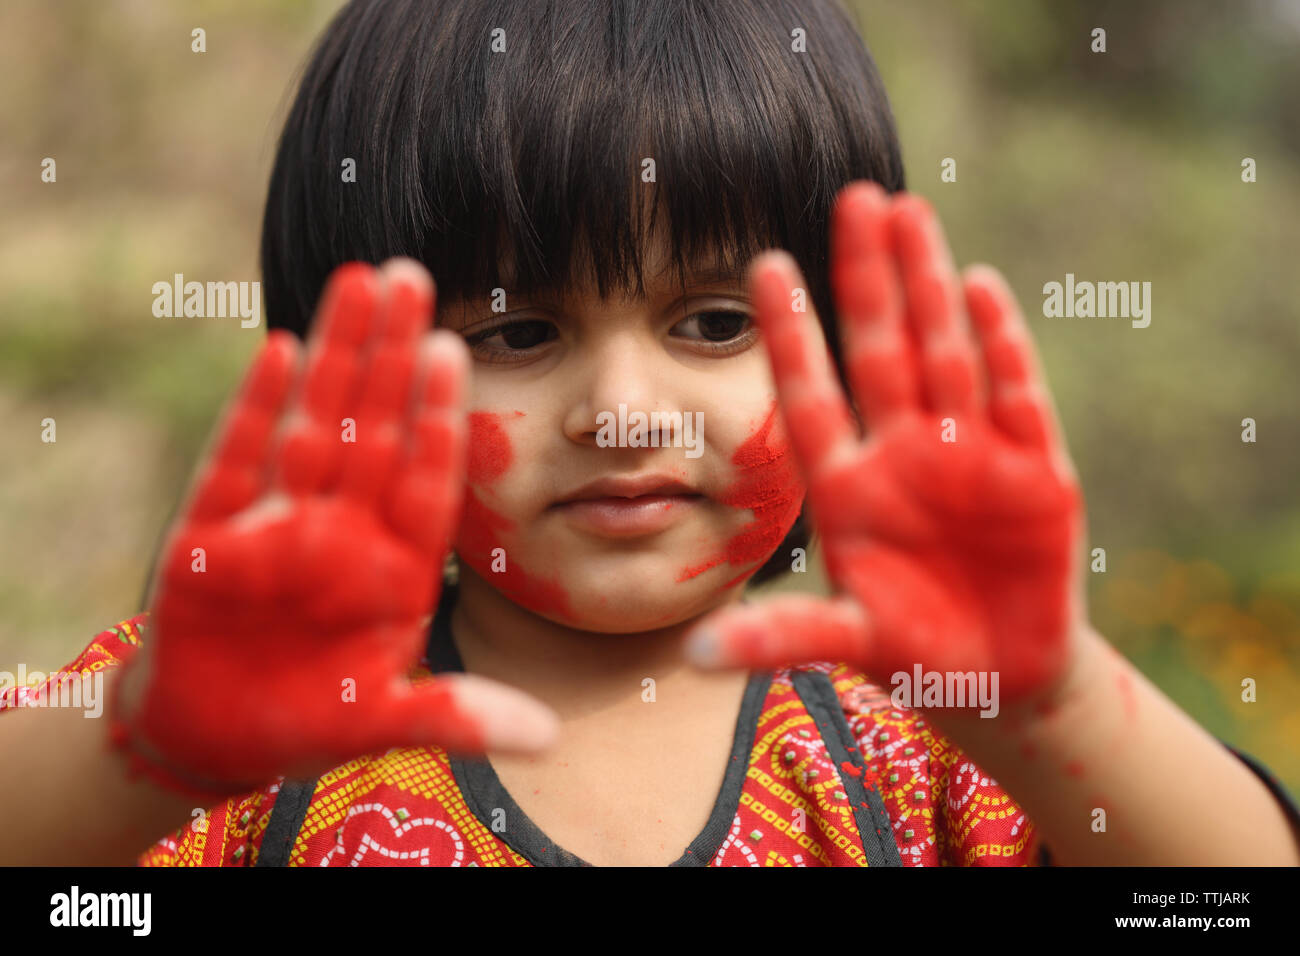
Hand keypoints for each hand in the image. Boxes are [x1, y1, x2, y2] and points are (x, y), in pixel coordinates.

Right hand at [116, 259, 557, 793]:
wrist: (218, 734)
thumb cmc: (312, 717)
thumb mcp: (386, 721)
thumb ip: (457, 718)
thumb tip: (550, 740)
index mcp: (395, 564)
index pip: (425, 478)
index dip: (436, 418)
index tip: (454, 351)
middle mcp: (343, 529)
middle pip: (373, 428)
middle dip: (390, 357)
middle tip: (412, 278)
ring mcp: (278, 526)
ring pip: (312, 424)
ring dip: (333, 356)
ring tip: (358, 281)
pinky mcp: (211, 537)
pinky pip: (236, 464)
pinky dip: (254, 410)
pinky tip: (280, 349)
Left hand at [686, 183, 1085, 711]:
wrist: (1002, 678)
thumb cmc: (914, 650)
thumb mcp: (847, 643)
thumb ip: (783, 637)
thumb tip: (697, 656)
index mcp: (848, 488)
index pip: (811, 395)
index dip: (791, 334)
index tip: (763, 264)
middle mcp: (904, 456)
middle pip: (882, 351)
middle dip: (868, 278)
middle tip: (852, 196)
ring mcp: (971, 457)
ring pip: (945, 354)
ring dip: (930, 286)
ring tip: (908, 212)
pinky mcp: (1036, 473)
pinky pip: (1016, 397)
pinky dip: (1002, 345)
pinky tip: (980, 285)